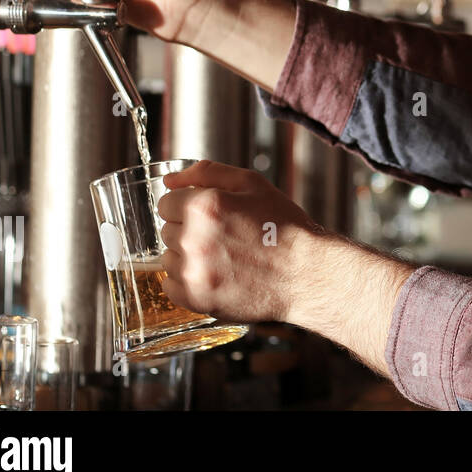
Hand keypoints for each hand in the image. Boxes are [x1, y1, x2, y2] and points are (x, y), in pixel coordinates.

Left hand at [155, 161, 324, 324]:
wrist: (305, 273)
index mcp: (205, 205)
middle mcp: (194, 238)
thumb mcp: (253, 184)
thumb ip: (207, 173)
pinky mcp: (196, 298)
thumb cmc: (284, 227)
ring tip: (222, 258)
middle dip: (189, 231)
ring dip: (187, 257)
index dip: (188, 206)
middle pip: (166, 230)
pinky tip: (214, 276)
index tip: (209, 216)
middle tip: (222, 237)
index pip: (166, 202)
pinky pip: (170, 287)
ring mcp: (194, 271)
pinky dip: (187, 282)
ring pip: (168, 258)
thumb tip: (170, 179)